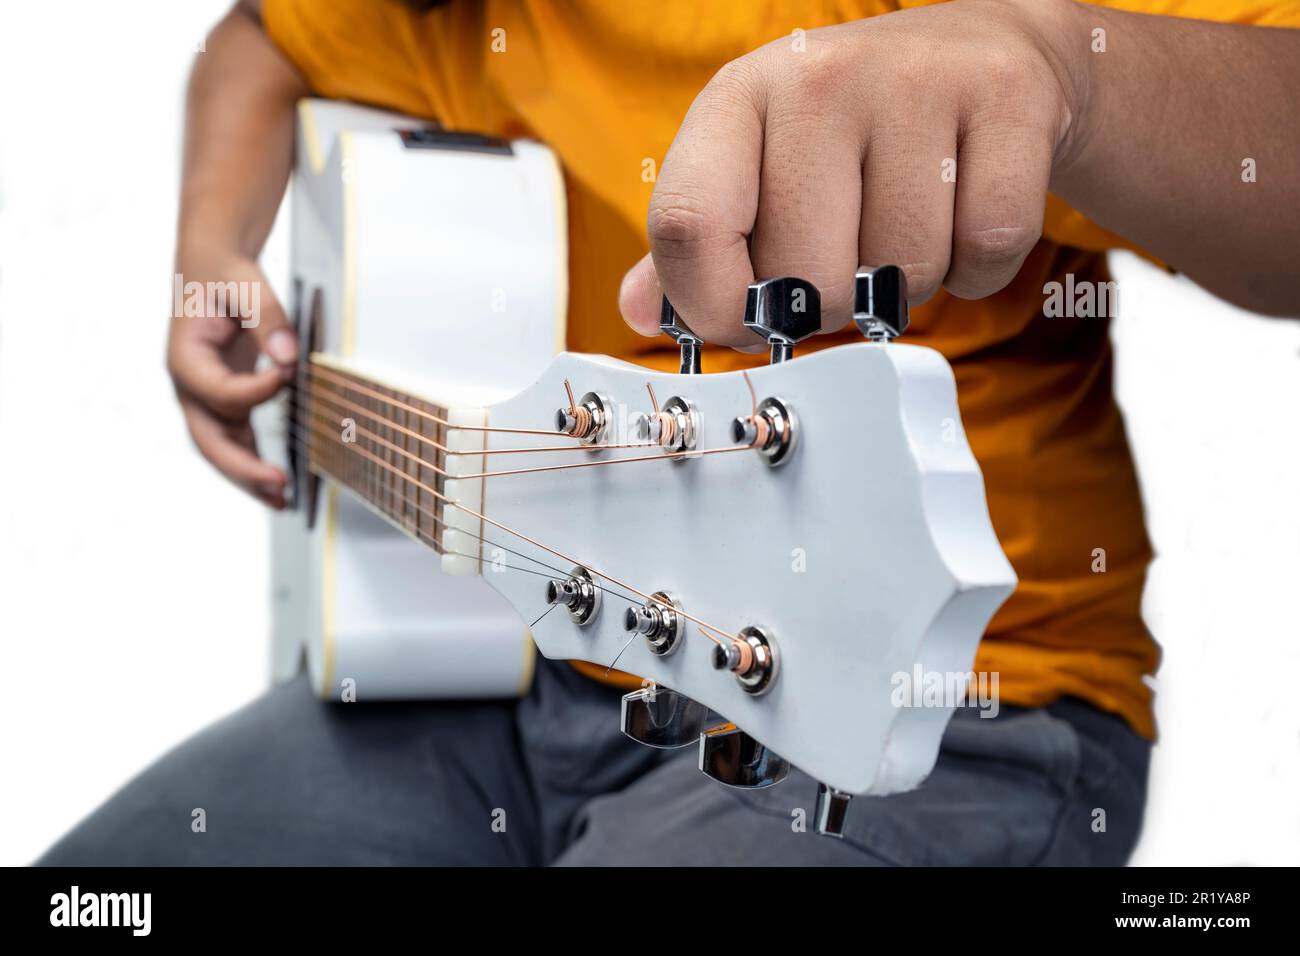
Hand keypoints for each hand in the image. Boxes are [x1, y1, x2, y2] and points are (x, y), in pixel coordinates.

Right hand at [166, 241, 295, 507]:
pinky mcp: (226, 401)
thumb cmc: (226, 274)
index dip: (256, 392)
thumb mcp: (248, 284)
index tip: (289, 375)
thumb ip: (268, 317)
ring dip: (250, 477)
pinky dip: (255, 462)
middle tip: (279, 485)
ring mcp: (205, 398)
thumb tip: (287, 356)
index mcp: (185, 359)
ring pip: (222, 449)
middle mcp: (190, 385)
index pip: (219, 392)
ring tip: (282, 502)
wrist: (214, 267)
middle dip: (243, 467)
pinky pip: (237, 440)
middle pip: (208, 439)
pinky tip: (279, 485)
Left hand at [619, 0, 1087, 345]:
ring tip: (909, 226)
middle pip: (804, 277)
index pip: (688, 225)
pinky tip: (964, 219)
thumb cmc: (853, 136)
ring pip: (901, 272)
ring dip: (908, 286)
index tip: (743, 324)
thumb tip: (641, 310)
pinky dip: (978, 270)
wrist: (988, 55)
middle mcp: (817, 77)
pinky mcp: (1007, 97)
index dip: (713, 307)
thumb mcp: (758, 168)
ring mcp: (916, 80)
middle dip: (828, 305)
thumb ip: (698, 244)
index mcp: (738, 100)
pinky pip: (985, 251)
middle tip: (848, 260)